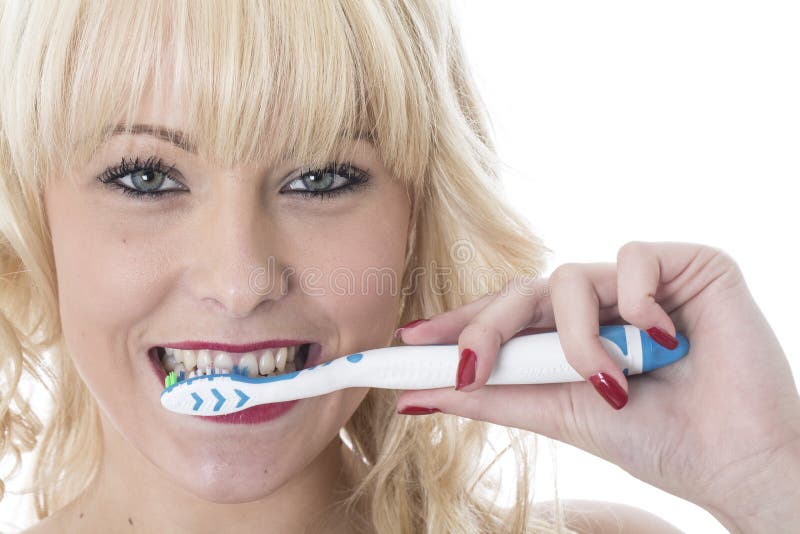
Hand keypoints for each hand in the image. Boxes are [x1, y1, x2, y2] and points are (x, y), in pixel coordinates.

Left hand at [395, 241, 799, 529]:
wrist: (739, 460)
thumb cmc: (658, 440)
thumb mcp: (562, 415)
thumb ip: (494, 396)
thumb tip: (420, 394)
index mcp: (572, 335)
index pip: (505, 314)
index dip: (459, 323)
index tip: (410, 342)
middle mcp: (601, 304)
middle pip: (523, 290)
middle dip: (489, 326)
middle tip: (470, 362)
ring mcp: (641, 283)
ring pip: (568, 277)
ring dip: (579, 339)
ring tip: (612, 385)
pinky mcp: (688, 264)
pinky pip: (632, 258)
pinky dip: (635, 301)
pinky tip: (664, 340)